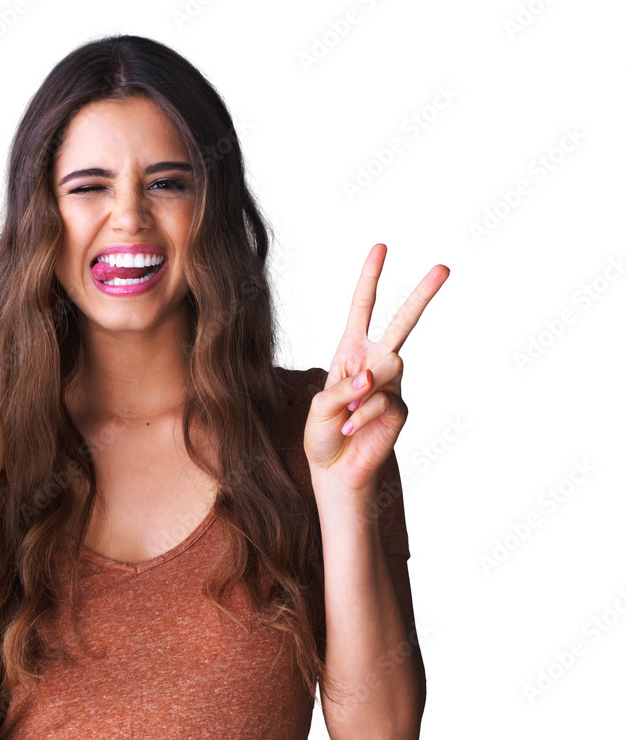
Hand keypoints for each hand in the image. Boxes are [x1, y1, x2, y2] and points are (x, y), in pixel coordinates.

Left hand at [303, 244, 449, 492]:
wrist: (335, 468)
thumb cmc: (322, 434)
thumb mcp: (318, 407)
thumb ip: (340, 388)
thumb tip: (369, 377)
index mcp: (350, 352)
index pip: (362, 309)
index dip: (370, 279)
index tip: (381, 247)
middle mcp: (374, 362)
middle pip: (402, 324)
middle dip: (421, 296)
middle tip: (444, 267)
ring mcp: (391, 385)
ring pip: (390, 364)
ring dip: (362, 389)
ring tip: (345, 413)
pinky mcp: (400, 409)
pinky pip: (383, 401)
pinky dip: (362, 414)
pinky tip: (351, 427)